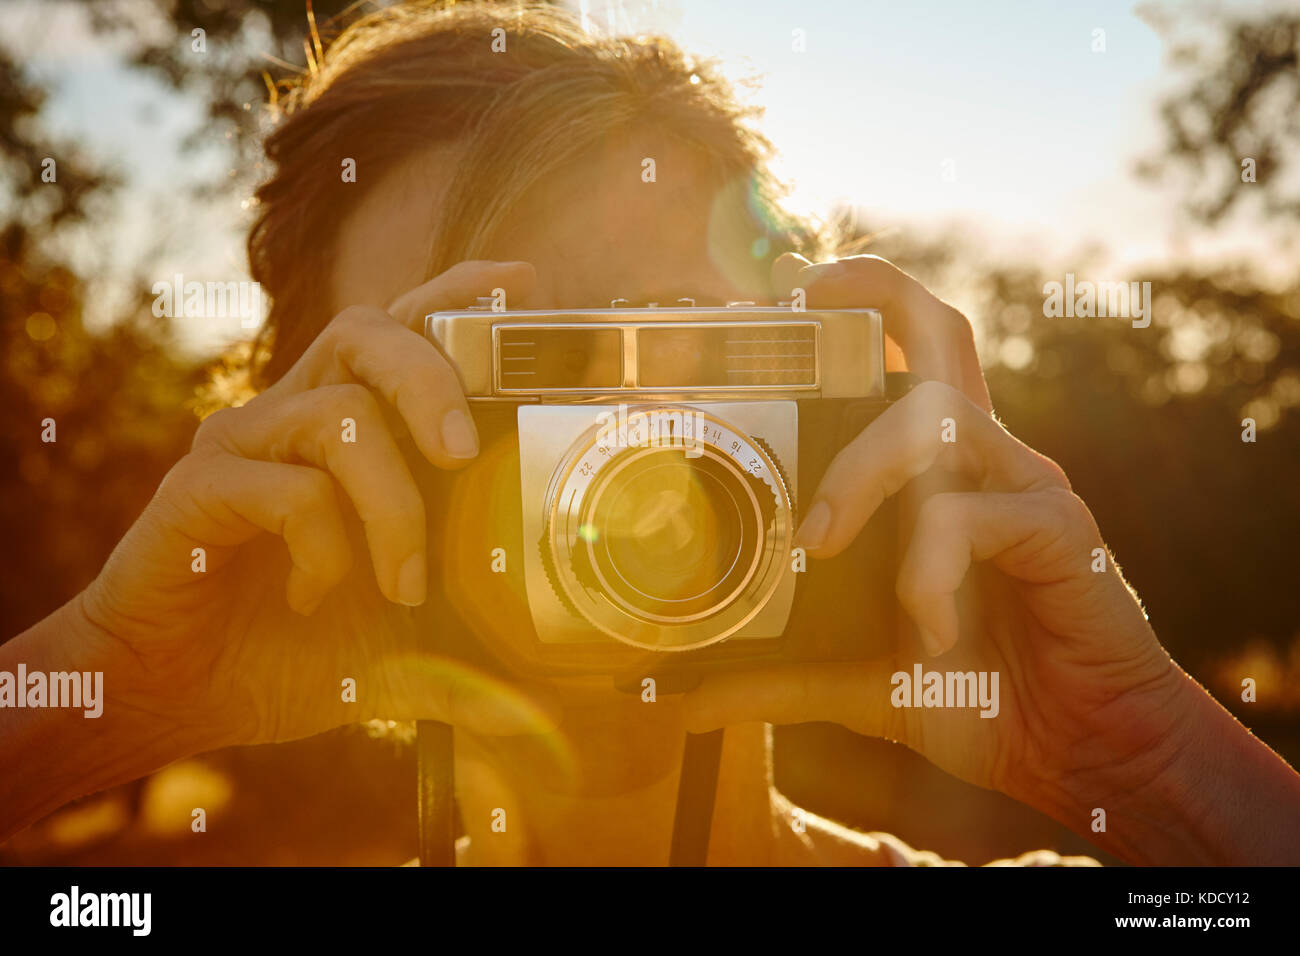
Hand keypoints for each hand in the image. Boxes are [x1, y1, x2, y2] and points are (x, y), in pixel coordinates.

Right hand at [78, 260, 558, 748]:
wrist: (184, 698)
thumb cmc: (299, 652)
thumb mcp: (409, 642)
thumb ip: (477, 636)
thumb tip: (561, 677)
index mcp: (350, 428)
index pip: (406, 330)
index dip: (459, 296)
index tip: (525, 286)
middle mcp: (297, 416)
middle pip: (368, 333)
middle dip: (433, 381)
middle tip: (462, 455)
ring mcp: (245, 447)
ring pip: (340, 418)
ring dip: (393, 508)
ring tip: (403, 585)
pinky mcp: (198, 490)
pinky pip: (286, 489)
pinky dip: (324, 548)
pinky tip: (313, 594)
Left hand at [686, 254, 1187, 819]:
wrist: (1078, 752)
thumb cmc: (980, 697)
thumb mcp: (862, 681)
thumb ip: (782, 677)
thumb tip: (685, 698)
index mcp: (938, 479)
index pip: (905, 363)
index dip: (860, 307)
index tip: (785, 287)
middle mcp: (981, 462)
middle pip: (939, 335)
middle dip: (873, 297)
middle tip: (797, 302)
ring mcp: (1025, 486)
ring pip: (934, 415)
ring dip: (861, 471)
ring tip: (821, 542)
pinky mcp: (1061, 529)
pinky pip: (972, 516)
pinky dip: (929, 571)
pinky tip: (931, 631)